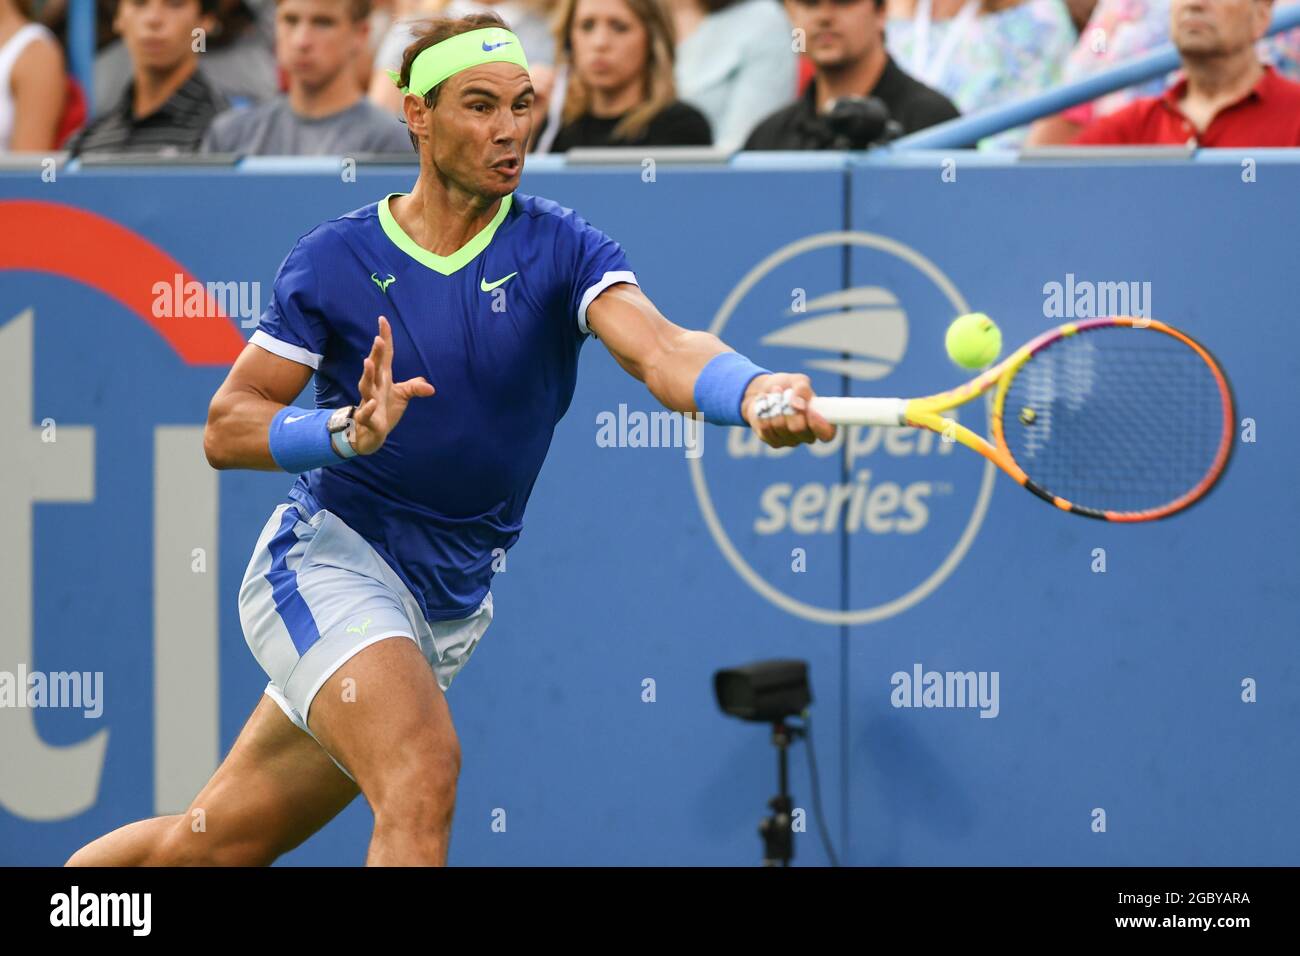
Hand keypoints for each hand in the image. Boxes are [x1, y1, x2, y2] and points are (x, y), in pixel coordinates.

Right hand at [352, 315, 434, 454]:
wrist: (370, 434)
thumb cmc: (384, 410)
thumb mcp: (402, 396)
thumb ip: (414, 388)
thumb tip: (430, 386)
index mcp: (383, 379)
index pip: (385, 356)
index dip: (385, 338)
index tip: (383, 319)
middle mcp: (374, 387)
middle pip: (375, 367)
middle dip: (376, 353)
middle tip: (378, 338)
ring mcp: (368, 402)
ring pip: (365, 386)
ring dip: (367, 374)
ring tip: (369, 362)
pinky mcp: (367, 420)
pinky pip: (365, 413)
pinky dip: (367, 409)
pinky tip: (372, 403)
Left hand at [742, 373, 835, 447]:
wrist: (764, 392)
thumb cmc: (787, 387)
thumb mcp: (798, 381)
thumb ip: (803, 390)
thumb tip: (799, 405)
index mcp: (820, 421)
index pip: (827, 434)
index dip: (819, 424)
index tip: (809, 409)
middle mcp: (807, 435)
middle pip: (798, 428)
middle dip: (788, 407)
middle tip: (784, 394)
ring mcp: (789, 441)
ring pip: (779, 426)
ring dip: (774, 406)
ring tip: (774, 395)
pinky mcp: (773, 442)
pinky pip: (765, 428)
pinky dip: (763, 411)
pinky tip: (764, 405)